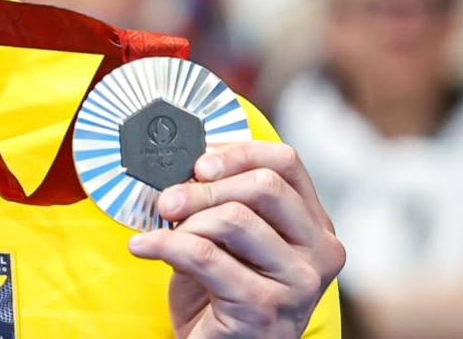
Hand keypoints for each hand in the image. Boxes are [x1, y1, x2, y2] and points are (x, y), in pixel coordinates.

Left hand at [128, 142, 344, 338]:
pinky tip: (143, 246)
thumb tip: (187, 166)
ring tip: (162, 232)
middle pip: (264, 186)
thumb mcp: (234, 239)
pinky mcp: (263, 310)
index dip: (238, 153)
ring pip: (234, 218)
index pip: (287, 163)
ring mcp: (297, 284)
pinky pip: (204, 255)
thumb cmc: (227, 290)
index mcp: (314, 226)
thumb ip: (227, 200)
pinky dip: (164, 244)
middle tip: (169, 199)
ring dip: (186, 220)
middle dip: (205, 187)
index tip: (199, 163)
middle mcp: (318, 253)